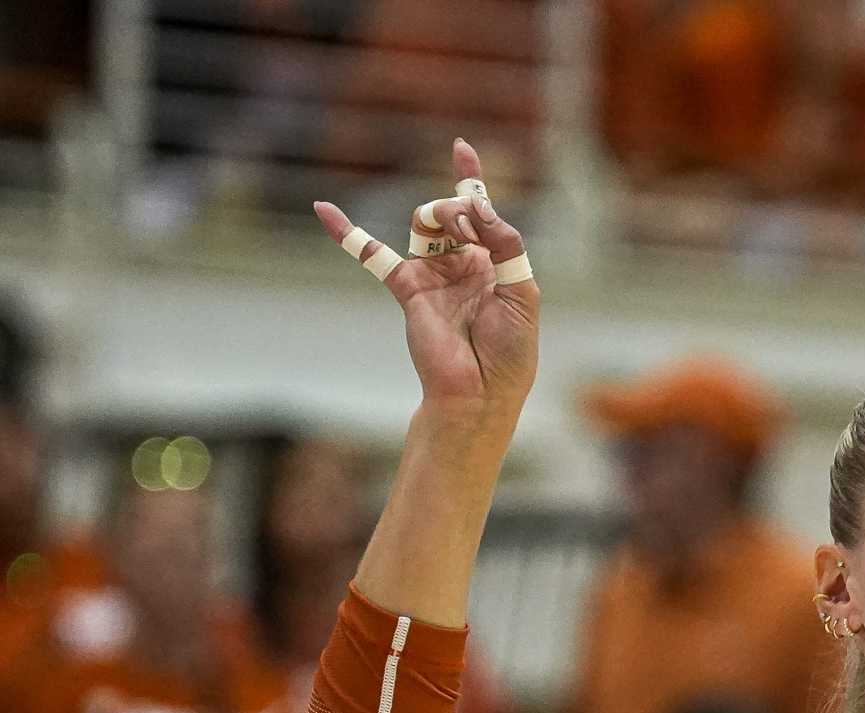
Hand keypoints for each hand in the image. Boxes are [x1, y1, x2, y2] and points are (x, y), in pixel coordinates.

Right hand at [314, 138, 539, 413]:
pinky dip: (348, 233)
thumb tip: (478, 204)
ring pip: (425, 222)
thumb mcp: (523, 292)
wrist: (479, 393)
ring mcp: (432, 275)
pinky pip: (373, 256)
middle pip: (452, 211)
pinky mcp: (407, 289)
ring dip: (440, 212)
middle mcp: (461, 265)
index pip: (481, 213)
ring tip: (454, 225)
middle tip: (471, 225)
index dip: (471, 179)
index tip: (460, 147)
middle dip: (463, 207)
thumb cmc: (510, 352)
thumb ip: (505, 244)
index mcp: (494, 264)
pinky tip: (323, 209)